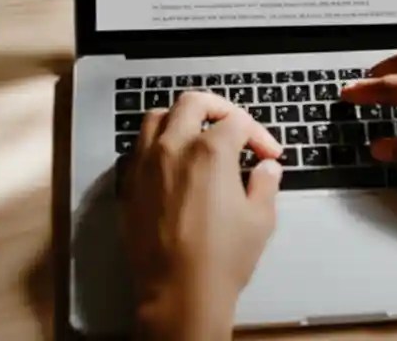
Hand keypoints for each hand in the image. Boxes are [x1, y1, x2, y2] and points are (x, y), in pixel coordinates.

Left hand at [119, 91, 283, 339]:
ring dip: (181, 118)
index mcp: (210, 152)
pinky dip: (156, 144)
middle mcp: (173, 148)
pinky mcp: (129, 185)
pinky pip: (138, 148)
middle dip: (218, 108)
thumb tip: (267, 170)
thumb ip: (265, 184)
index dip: (259, 134)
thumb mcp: (260, 220)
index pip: (238, 122)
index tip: (267, 155)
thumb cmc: (221, 259)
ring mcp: (145, 164)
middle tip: (233, 125)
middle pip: (193, 102)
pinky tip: (172, 161)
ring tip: (197, 133)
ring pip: (157, 117)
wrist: (179, 293)